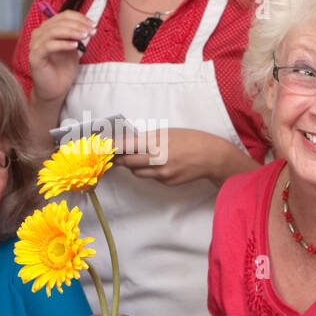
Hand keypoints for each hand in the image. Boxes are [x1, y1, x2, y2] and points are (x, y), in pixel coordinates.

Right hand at [28, 9, 93, 105]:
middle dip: (78, 25)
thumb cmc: (63, 69)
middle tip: (91, 31)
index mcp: (48, 29)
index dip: (80, 18)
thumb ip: (77, 36)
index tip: (93, 24)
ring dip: (71, 32)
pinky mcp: (35, 57)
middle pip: (59, 22)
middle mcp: (39, 34)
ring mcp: (35, 45)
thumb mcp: (73, 48)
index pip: (63, 16)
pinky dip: (63, 44)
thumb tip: (89, 25)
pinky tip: (75, 46)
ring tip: (84, 37)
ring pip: (53, 31)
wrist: (55, 90)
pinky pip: (48, 45)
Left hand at [115, 128, 255, 187]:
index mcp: (156, 143)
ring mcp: (162, 174)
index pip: (126, 147)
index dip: (112, 148)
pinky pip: (151, 177)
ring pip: (137, 172)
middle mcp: (156, 160)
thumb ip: (147, 138)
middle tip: (114, 155)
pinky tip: (160, 164)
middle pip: (127, 163)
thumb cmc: (191, 139)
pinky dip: (150, 171)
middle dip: (120, 159)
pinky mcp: (167, 182)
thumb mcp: (167, 133)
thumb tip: (129, 143)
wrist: (212, 156)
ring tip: (140, 157)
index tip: (103, 148)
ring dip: (134, 166)